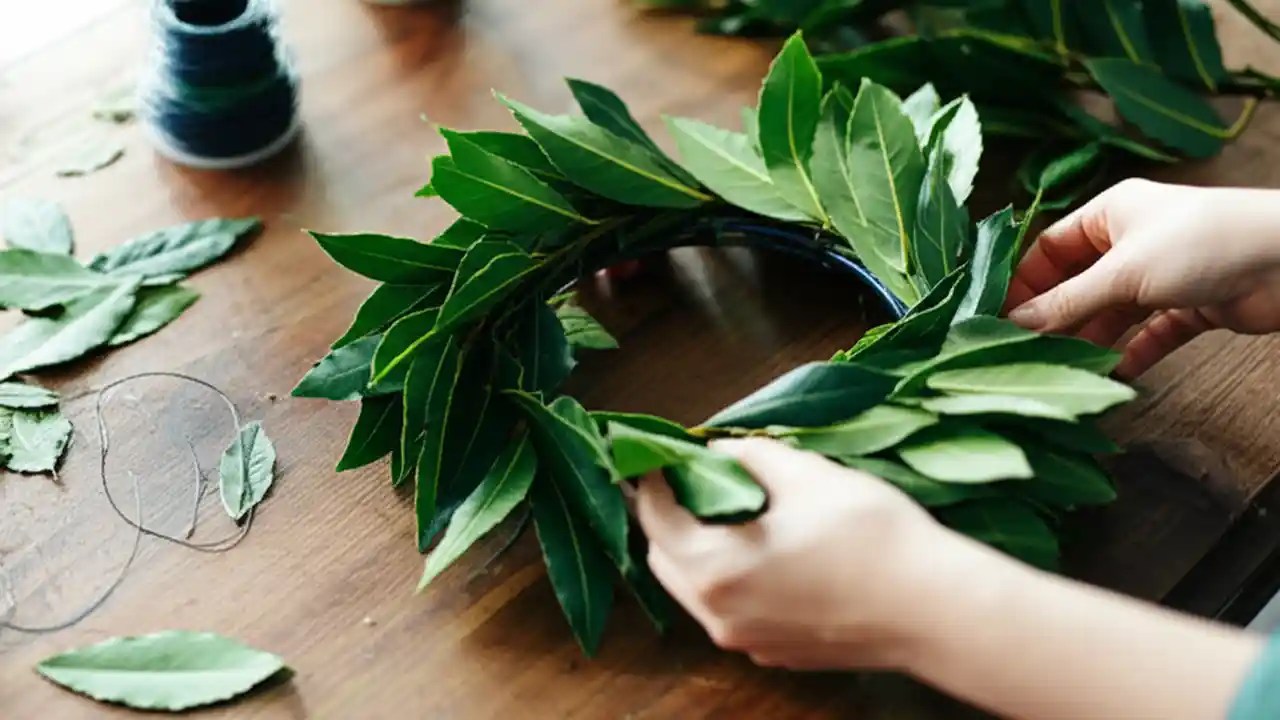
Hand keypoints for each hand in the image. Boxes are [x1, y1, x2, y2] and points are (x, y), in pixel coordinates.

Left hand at [633, 438, 973, 670]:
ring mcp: (746, 641)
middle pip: (665, 558)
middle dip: (669, 515)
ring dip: (697, 549)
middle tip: (696, 477)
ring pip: (695, 590)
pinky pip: (730, 611)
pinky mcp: (775, 653)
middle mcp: (718, 615)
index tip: (659, 452)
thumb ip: (750, 457)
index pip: (655, 516)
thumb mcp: (806, 474)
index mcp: (713, 569)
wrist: (935, 609)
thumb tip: (719, 451)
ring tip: (730, 510)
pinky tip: (764, 551)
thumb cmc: (871, 535)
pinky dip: (729, 579)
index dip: (652, 477)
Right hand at [1005, 180, 1279, 378]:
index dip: (1022, 283)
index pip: (1048, 249)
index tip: (996, 319)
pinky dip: (1132, 355)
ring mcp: (1160, 275)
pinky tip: (1116, 377)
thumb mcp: (1122, 273)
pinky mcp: (1189, 305)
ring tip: (1064, 370)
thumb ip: (1066, 303)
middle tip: (1023, 353)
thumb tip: (1012, 325)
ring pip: (1110, 313)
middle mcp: (1131, 242)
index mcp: (1110, 214)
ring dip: (1090, 340)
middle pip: (1076, 284)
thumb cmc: (1204, 243)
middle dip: (1053, 318)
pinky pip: (1148, 334)